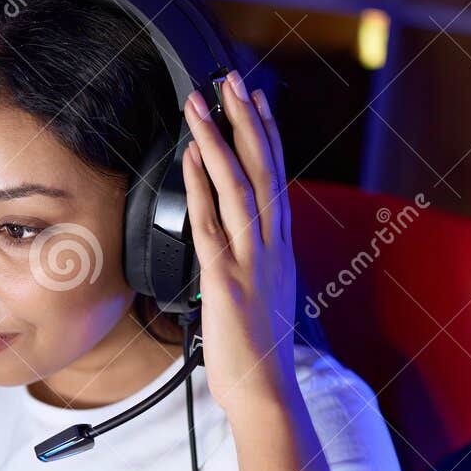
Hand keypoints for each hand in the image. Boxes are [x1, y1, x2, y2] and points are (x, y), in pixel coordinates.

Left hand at [179, 71, 298, 424]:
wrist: (264, 392)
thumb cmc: (256, 350)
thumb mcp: (259, 293)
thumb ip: (248, 260)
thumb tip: (232, 239)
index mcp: (279, 247)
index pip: (275, 177)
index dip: (266, 134)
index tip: (257, 98)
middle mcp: (272, 246)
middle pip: (263, 169)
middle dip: (247, 120)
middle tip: (231, 78)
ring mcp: (252, 261)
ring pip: (240, 187)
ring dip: (220, 140)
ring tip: (202, 103)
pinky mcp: (227, 281)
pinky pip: (213, 225)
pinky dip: (202, 187)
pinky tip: (190, 157)